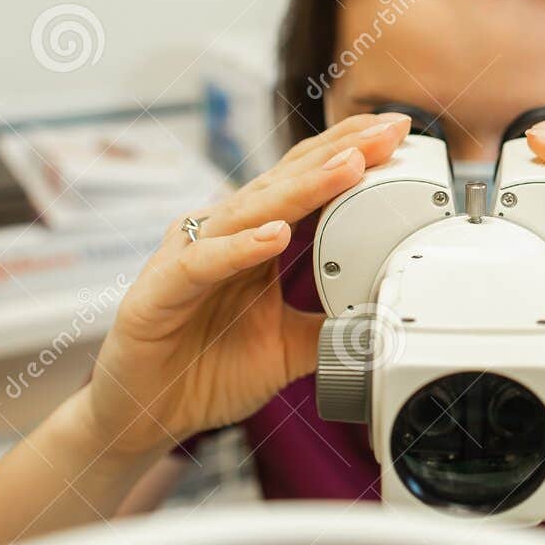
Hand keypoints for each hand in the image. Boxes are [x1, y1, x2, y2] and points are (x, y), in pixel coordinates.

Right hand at [79, 112, 413, 457]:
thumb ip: (332, 327)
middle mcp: (221, 235)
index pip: (306, 182)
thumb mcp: (289, 347)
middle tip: (387, 130)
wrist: (146, 413)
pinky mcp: (160, 290)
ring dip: (302, 188)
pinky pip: (202, 262)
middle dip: (341, 152)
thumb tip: (383, 316)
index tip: (398, 136)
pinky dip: (239, 248)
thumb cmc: (205, 369)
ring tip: (349, 167)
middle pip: (286, 180)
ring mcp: (189, 256)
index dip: (350, 155)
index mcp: (252, 238)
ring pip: (250, 211)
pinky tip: (274, 236)